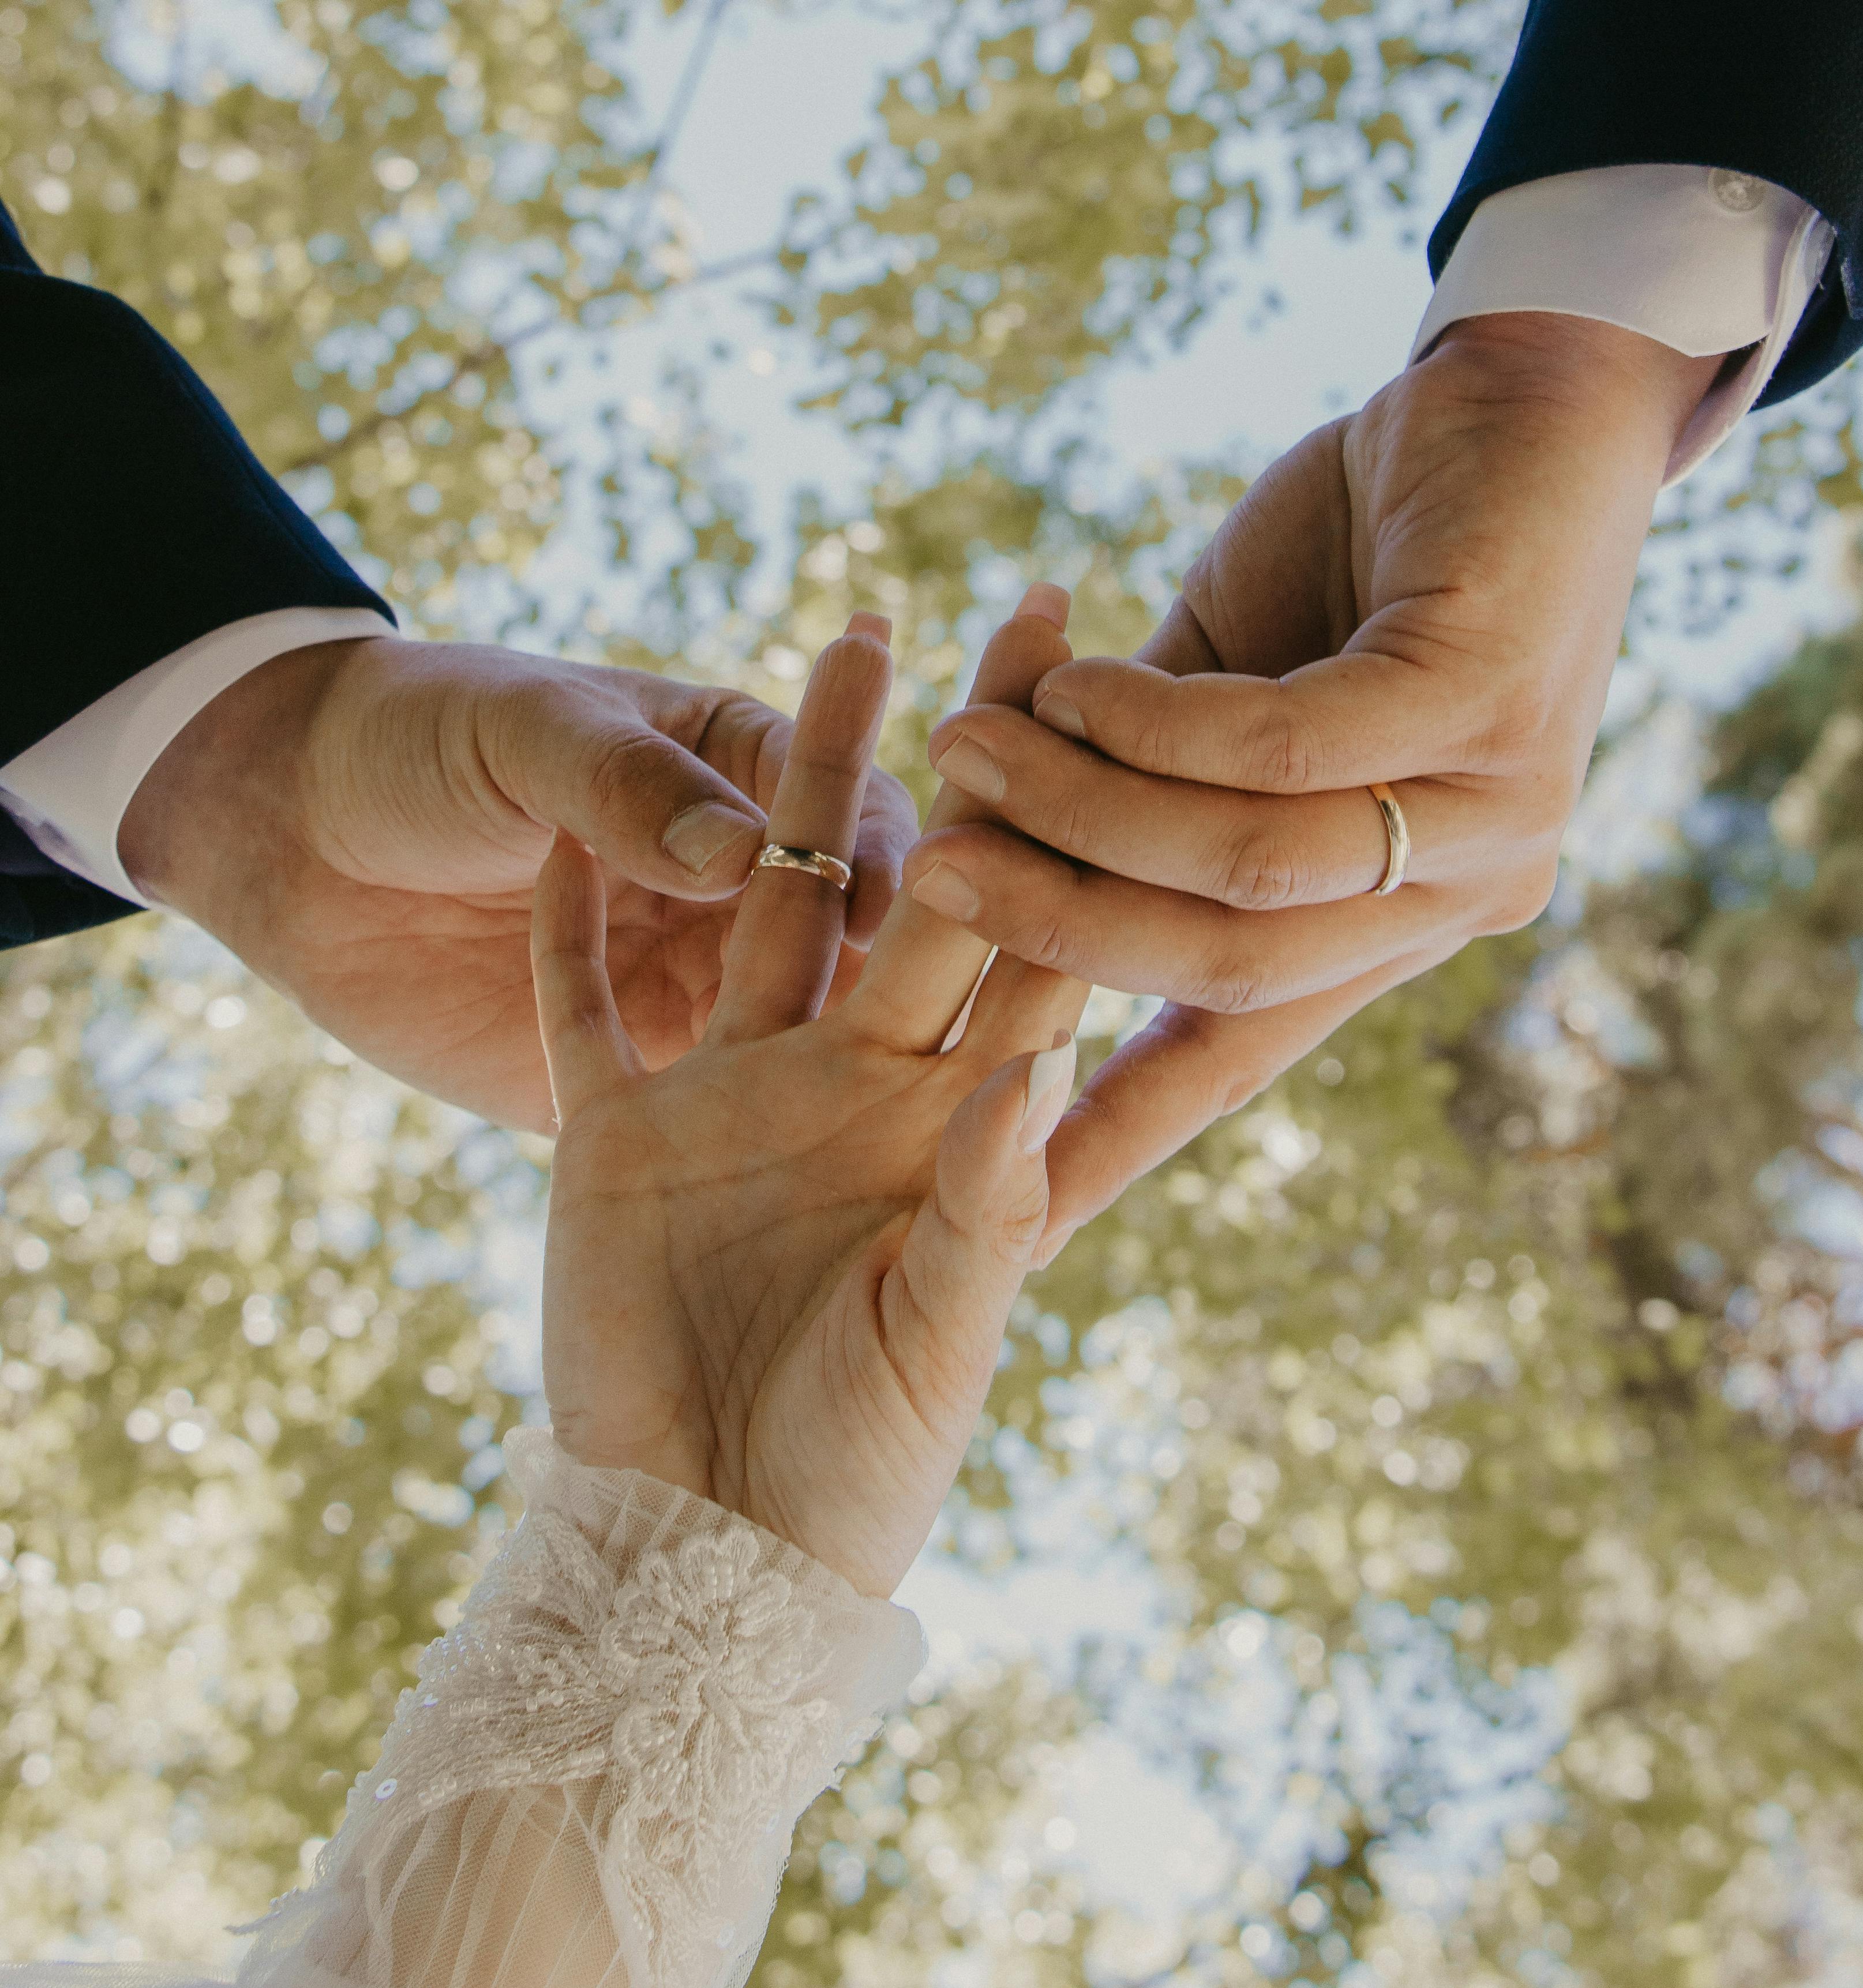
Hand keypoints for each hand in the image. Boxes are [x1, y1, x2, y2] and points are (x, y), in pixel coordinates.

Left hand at [120, 636, 917, 1130]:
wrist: (291, 840)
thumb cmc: (418, 742)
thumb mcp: (526, 736)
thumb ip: (628, 788)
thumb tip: (743, 851)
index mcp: (744, 779)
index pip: (867, 826)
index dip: (909, 868)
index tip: (928, 912)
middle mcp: (746, 899)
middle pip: (873, 946)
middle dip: (938, 982)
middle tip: (998, 1029)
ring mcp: (696, 999)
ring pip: (815, 1048)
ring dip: (875, 1084)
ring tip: (941, 1136)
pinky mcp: (629, 1086)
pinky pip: (702, 1119)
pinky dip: (745, 1145)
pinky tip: (801, 1183)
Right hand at [532, 600, 1087, 1596]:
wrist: (706, 1553)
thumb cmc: (857, 1469)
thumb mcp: (944, 1338)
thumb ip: (986, 1200)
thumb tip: (1032, 1059)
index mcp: (950, 1125)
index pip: (1026, 946)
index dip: (1074, 827)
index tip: (1122, 702)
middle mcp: (852, 1083)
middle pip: (915, 883)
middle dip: (967, 755)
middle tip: (1025, 611)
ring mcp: (729, 1096)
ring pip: (764, 899)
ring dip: (790, 781)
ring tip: (838, 640)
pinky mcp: (612, 1133)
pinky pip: (582, 1000)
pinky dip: (572, 918)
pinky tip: (577, 813)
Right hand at [904, 313, 1723, 1247]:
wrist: (1525, 400)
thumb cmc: (1364, 555)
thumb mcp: (1225, 699)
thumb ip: (1139, 793)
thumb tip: (999, 854)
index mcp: (1400, 919)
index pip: (1246, 1054)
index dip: (1124, 1139)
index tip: (1014, 1220)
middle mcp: (1463, 891)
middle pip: (1229, 967)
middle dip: (1060, 933)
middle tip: (936, 881)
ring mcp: (1493, 803)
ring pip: (1242, 864)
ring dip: (1081, 811)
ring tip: (968, 747)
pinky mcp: (1485, 693)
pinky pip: (1274, 748)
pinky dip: (1148, 723)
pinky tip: (1072, 679)